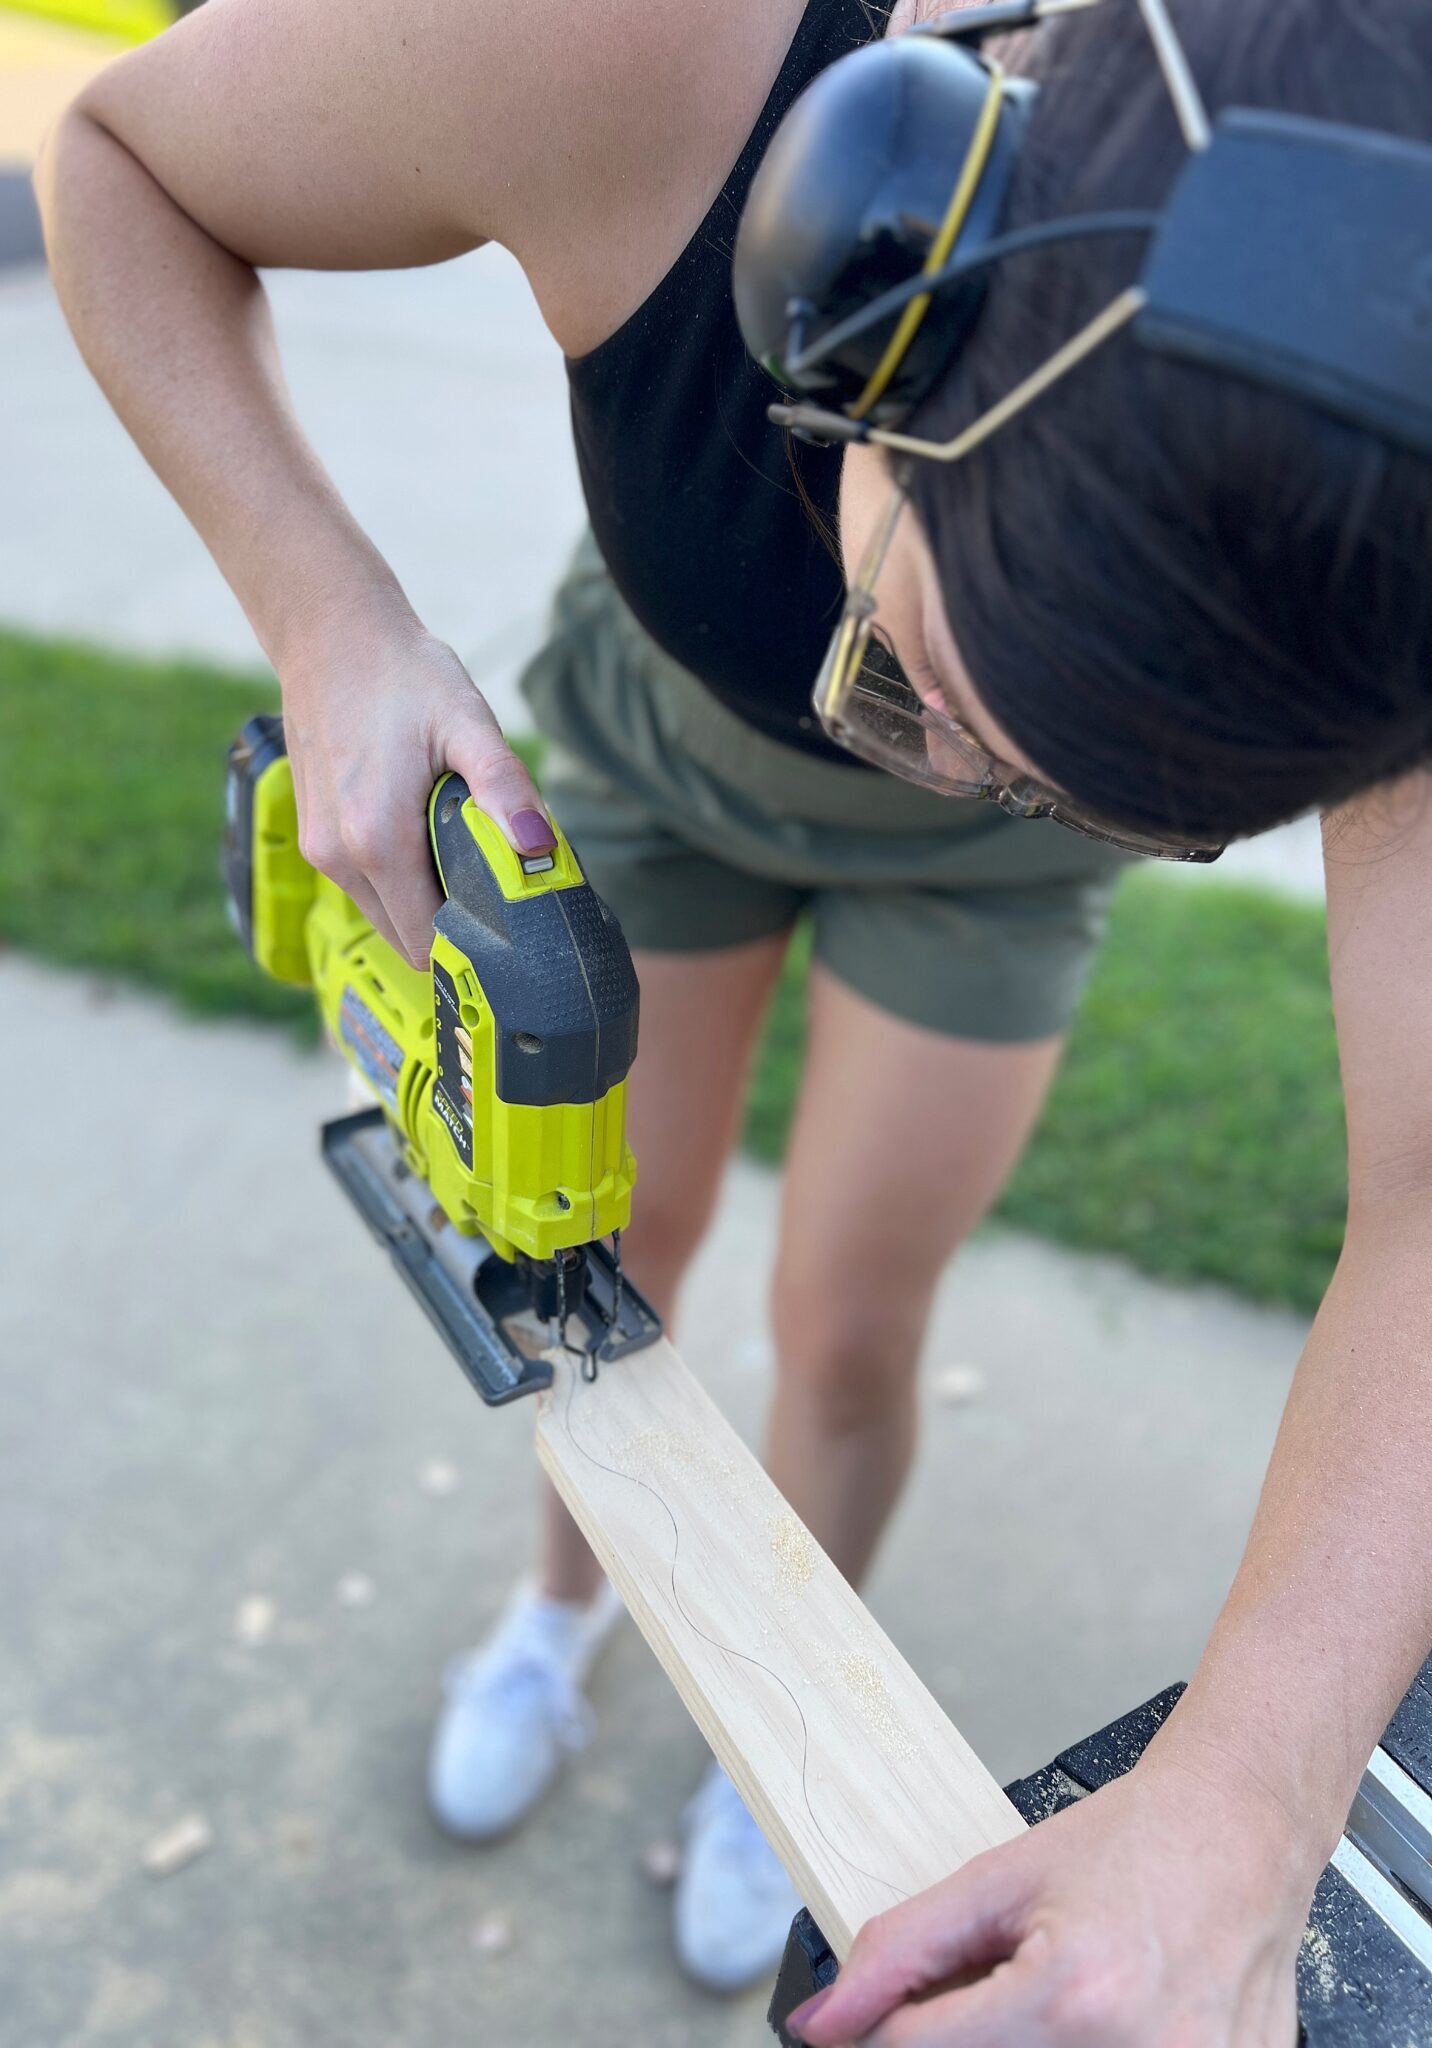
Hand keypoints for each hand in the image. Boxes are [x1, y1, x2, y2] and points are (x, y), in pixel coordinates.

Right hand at [281, 602, 551, 966]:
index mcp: (377, 840)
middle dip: (454, 924)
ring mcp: (321, 849)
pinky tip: (425, 832)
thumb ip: (504, 786)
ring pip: (386, 914)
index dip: (473, 946)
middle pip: (408, 937)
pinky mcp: (315, 837)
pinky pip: (366, 886)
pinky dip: (399, 878)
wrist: (330, 635)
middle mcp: (339, 856)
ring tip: (459, 846)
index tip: (511, 926)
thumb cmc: (403, 675)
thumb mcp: (467, 722)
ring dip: (426, 899)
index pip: (427, 943)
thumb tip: (539, 845)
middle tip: (497, 883)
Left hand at [789, 1753, 1314, 2046]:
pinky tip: (1108, 2018)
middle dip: (967, 2039)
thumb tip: (825, 2022)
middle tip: (1002, 1992)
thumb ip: (902, 1949)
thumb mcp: (1000, 1878)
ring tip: (1060, 1997)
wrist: (1244, 1830)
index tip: (882, 2018)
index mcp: (1071, 1995)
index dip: (885, 2030)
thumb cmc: (1135, 1842)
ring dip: (1026, 2046)